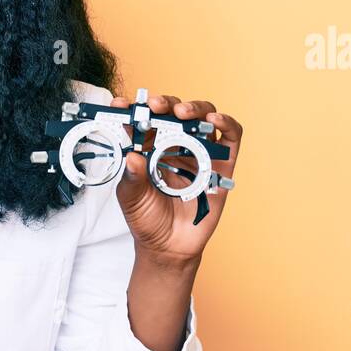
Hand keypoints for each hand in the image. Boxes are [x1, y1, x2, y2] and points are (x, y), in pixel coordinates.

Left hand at [113, 93, 242, 268]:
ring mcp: (199, 153)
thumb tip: (132, 156)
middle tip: (155, 105)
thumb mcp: (132, 197)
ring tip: (182, 113)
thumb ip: (132, 177)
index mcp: (150, 147)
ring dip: (194, 108)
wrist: (168, 247)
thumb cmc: (147, 218)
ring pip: (203, 118)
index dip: (133, 108)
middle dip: (165, 104)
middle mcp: (175, 145)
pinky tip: (214, 120)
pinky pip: (230, 137)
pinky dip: (226, 123)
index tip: (119, 104)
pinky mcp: (221, 165)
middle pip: (175, 112)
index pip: (144, 119)